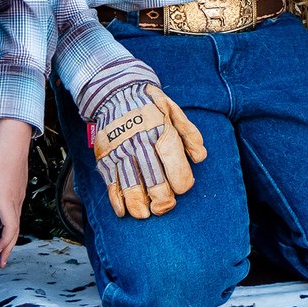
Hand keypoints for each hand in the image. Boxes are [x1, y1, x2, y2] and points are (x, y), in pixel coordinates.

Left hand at [0, 120, 31, 260]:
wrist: (15, 142)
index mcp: (6, 201)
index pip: (10, 228)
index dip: (5, 243)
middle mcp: (15, 201)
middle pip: (15, 230)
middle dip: (9, 247)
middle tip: (2, 261)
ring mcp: (19, 195)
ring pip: (17, 221)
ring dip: (10, 236)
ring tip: (3, 247)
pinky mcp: (18, 190)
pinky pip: (16, 212)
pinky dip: (11, 224)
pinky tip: (2, 225)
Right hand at [86, 83, 209, 218]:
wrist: (116, 92)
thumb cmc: (151, 106)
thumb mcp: (174, 112)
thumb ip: (190, 134)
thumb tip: (201, 157)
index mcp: (161, 130)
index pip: (173, 160)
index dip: (180, 179)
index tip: (183, 188)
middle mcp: (140, 142)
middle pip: (152, 176)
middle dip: (161, 197)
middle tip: (165, 207)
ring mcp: (121, 150)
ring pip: (130, 182)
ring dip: (137, 203)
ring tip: (145, 215)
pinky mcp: (106, 156)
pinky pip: (110, 180)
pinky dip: (115, 198)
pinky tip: (122, 211)